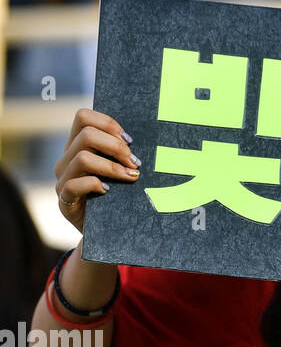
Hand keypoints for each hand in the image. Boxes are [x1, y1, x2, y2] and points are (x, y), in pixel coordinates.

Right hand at [54, 108, 139, 233]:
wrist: (104, 229)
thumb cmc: (117, 194)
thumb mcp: (120, 168)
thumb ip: (124, 152)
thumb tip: (151, 136)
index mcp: (78, 145)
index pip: (83, 117)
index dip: (108, 123)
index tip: (130, 139)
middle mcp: (66, 159)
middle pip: (86, 134)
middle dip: (116, 146)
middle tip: (134, 161)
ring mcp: (63, 179)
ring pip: (82, 158)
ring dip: (112, 166)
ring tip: (131, 176)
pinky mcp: (64, 200)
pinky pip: (74, 185)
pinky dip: (95, 184)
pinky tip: (109, 190)